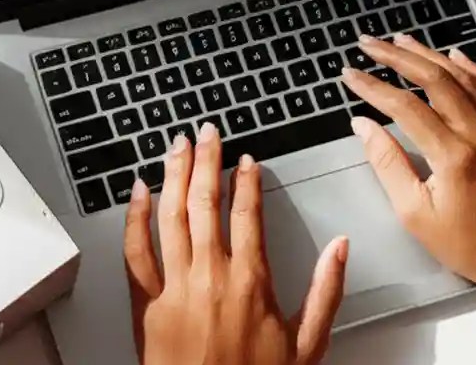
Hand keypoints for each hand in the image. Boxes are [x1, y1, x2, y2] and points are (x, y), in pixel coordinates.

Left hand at [124, 123, 348, 364]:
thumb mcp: (307, 346)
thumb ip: (326, 291)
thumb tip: (340, 248)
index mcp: (250, 282)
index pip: (247, 213)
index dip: (245, 180)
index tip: (244, 160)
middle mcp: (210, 276)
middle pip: (204, 203)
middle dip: (204, 161)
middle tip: (204, 132)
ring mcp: (174, 287)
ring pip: (169, 216)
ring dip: (172, 175)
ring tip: (175, 146)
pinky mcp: (145, 305)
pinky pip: (135, 251)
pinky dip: (134, 217)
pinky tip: (137, 191)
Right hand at [340, 33, 475, 288]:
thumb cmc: (465, 243)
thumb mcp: (414, 213)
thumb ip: (388, 164)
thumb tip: (363, 125)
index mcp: (453, 155)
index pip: (405, 107)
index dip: (373, 87)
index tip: (349, 74)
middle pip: (434, 79)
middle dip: (397, 57)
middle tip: (368, 43)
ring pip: (461, 77)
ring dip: (428, 54)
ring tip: (399, 40)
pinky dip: (469, 67)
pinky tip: (452, 54)